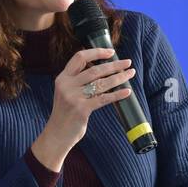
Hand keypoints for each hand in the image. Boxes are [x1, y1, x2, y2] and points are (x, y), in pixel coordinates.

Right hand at [31, 47, 135, 169]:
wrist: (56, 134)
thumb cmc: (65, 113)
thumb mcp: (65, 92)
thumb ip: (77, 81)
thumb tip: (101, 70)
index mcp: (62, 78)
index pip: (80, 57)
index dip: (96, 52)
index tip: (111, 52)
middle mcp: (66, 85)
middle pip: (94, 69)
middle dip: (114, 65)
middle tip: (128, 63)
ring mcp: (73, 97)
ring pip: (101, 83)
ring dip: (119, 77)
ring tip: (130, 74)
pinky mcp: (81, 109)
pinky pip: (103, 99)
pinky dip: (117, 94)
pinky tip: (127, 91)